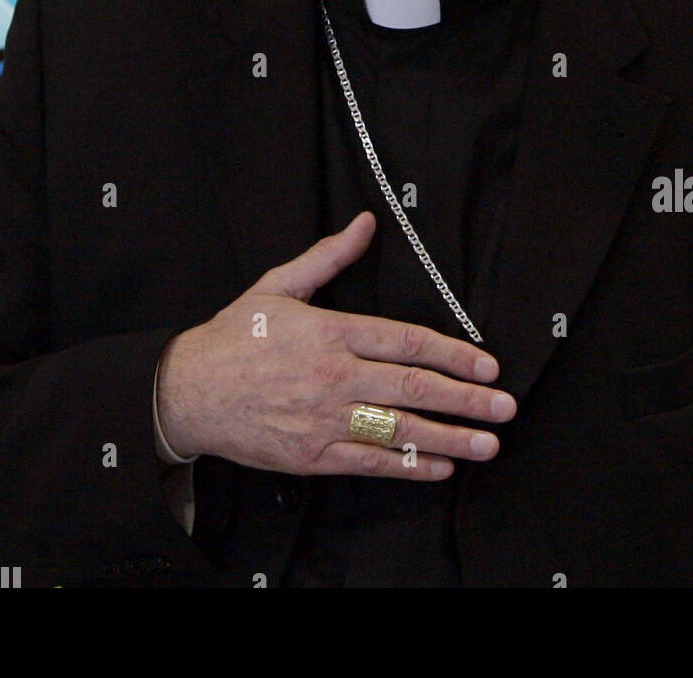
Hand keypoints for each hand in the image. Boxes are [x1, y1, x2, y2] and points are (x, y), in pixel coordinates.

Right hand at [156, 211, 515, 478]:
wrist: (187, 392)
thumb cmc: (235, 336)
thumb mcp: (279, 284)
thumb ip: (329, 257)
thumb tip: (366, 224)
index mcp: (332, 332)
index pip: (407, 342)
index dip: (453, 355)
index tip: (487, 365)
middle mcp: (335, 377)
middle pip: (414, 389)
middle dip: (466, 400)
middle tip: (505, 407)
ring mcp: (324, 420)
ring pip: (399, 431)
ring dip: (450, 439)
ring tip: (488, 445)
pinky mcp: (312, 455)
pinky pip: (370, 462)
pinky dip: (408, 467)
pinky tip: (440, 468)